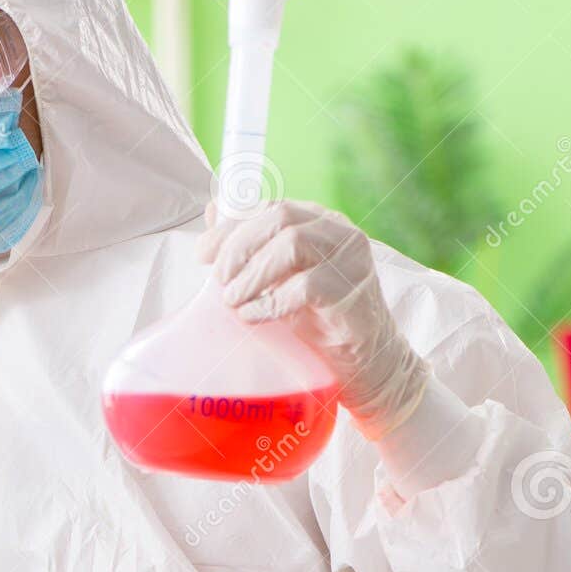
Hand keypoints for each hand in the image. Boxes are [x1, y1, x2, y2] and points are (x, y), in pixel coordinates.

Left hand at [197, 200, 428, 436]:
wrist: (367, 365)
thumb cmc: (320, 320)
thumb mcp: (279, 280)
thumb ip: (253, 247)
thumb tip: (214, 211)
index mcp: (320, 222)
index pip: (270, 206)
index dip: (231, 227)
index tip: (202, 254)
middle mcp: (339, 232)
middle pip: (280, 216)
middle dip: (239, 247)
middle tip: (220, 280)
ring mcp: (351, 259)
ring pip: (292, 243)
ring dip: (253, 274)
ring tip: (234, 300)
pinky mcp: (353, 292)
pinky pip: (305, 286)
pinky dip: (270, 302)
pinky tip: (254, 316)